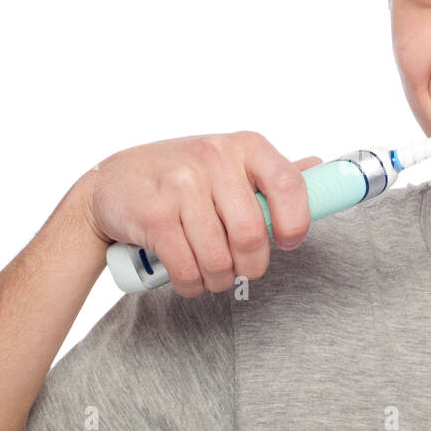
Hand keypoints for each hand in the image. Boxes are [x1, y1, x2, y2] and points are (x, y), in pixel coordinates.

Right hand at [72, 133, 322, 296]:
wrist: (111, 183)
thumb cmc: (180, 175)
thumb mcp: (227, 161)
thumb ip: (270, 171)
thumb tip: (319, 167)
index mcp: (244, 146)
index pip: (289, 185)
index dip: (297, 223)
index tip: (288, 242)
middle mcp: (213, 159)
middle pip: (252, 235)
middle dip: (251, 265)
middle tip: (243, 269)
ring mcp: (181, 185)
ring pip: (218, 259)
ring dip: (219, 279)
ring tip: (213, 273)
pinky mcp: (154, 215)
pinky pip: (188, 269)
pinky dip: (192, 285)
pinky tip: (190, 277)